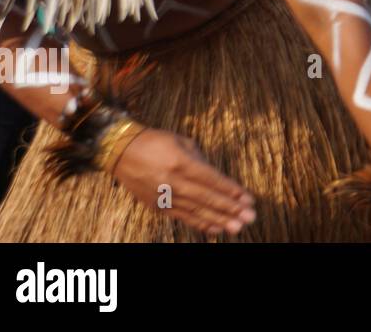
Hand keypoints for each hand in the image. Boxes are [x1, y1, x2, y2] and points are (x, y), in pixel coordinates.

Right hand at [112, 128, 255, 236]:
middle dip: (230, 209)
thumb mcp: (181, 142)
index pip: (212, 180)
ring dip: (219, 220)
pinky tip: (216, 229)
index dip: (231, 191)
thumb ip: (201, 160)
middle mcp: (172, 182)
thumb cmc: (155, 142)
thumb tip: (219, 178)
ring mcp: (164, 197)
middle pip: (207, 199)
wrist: (120, 152)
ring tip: (237, 227)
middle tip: (250, 217)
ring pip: (196, 211)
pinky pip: (183, 217)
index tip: (248, 198)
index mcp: (180, 163)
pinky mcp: (157, 207)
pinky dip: (200, 224)